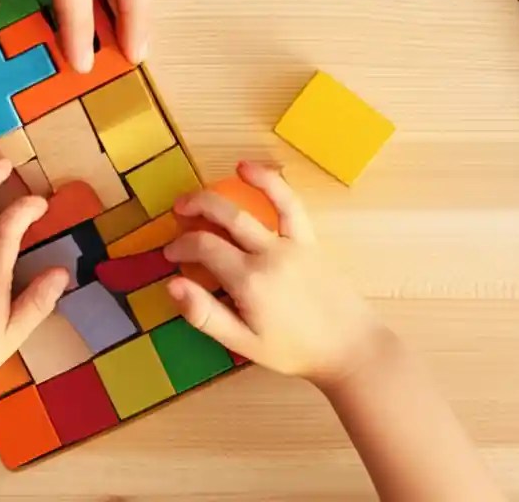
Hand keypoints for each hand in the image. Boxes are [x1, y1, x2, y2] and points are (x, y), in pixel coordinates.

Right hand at [164, 161, 390, 387]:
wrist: (348, 346)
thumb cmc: (294, 350)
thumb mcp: (244, 343)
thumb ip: (206, 315)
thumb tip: (172, 286)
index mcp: (249, 281)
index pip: (204, 248)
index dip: (181, 246)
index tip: (170, 254)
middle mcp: (268, 255)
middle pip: (223, 219)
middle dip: (194, 210)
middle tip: (176, 213)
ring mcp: (291, 244)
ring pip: (249, 209)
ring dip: (220, 195)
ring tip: (198, 194)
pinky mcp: (308, 240)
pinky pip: (288, 203)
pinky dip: (268, 181)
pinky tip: (247, 168)